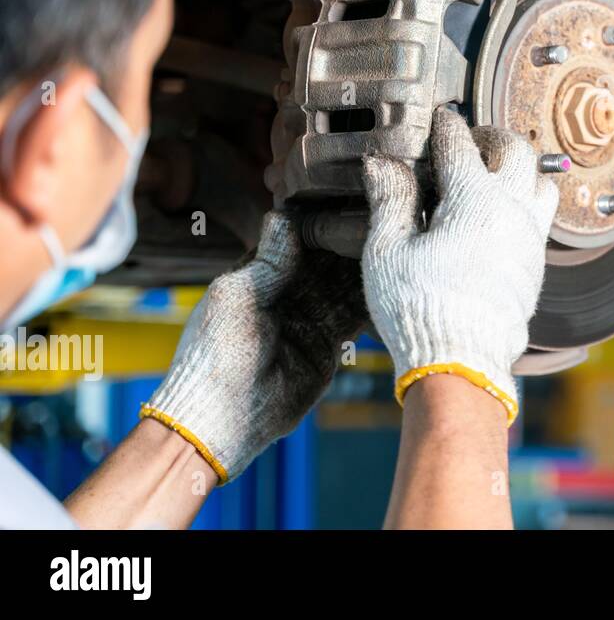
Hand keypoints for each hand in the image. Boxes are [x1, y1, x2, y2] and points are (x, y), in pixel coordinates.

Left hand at [141, 212, 367, 483]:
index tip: (345, 203)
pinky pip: (353, 318)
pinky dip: (370, 300)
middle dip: (346, 244)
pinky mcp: (327, 347)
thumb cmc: (214, 353)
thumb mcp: (237, 296)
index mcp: (257, 277)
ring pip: (344, 286)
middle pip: (325, 262)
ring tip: (390, 244)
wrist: (222, 419)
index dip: (318, 225)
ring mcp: (308, 321)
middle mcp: (287, 296)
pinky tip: (389, 279)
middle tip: (377, 220)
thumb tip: (283, 215)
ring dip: (363, 269)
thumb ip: (269, 260)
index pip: (295, 242)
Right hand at [360, 109, 557, 422]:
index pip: (460, 144)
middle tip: (471, 141)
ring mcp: (530, 237)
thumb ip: (390, 200)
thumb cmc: (419, 307)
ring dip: (522, 170)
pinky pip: (543, 218)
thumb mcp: (389, 250)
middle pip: (517, 150)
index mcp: (473, 199)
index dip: (445, 126)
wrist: (461, 362)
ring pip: (542, 182)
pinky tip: (503, 216)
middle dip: (493, 137)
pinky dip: (527, 203)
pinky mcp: (537, 265)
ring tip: (496, 174)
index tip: (439, 119)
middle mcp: (511, 210)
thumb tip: (383, 163)